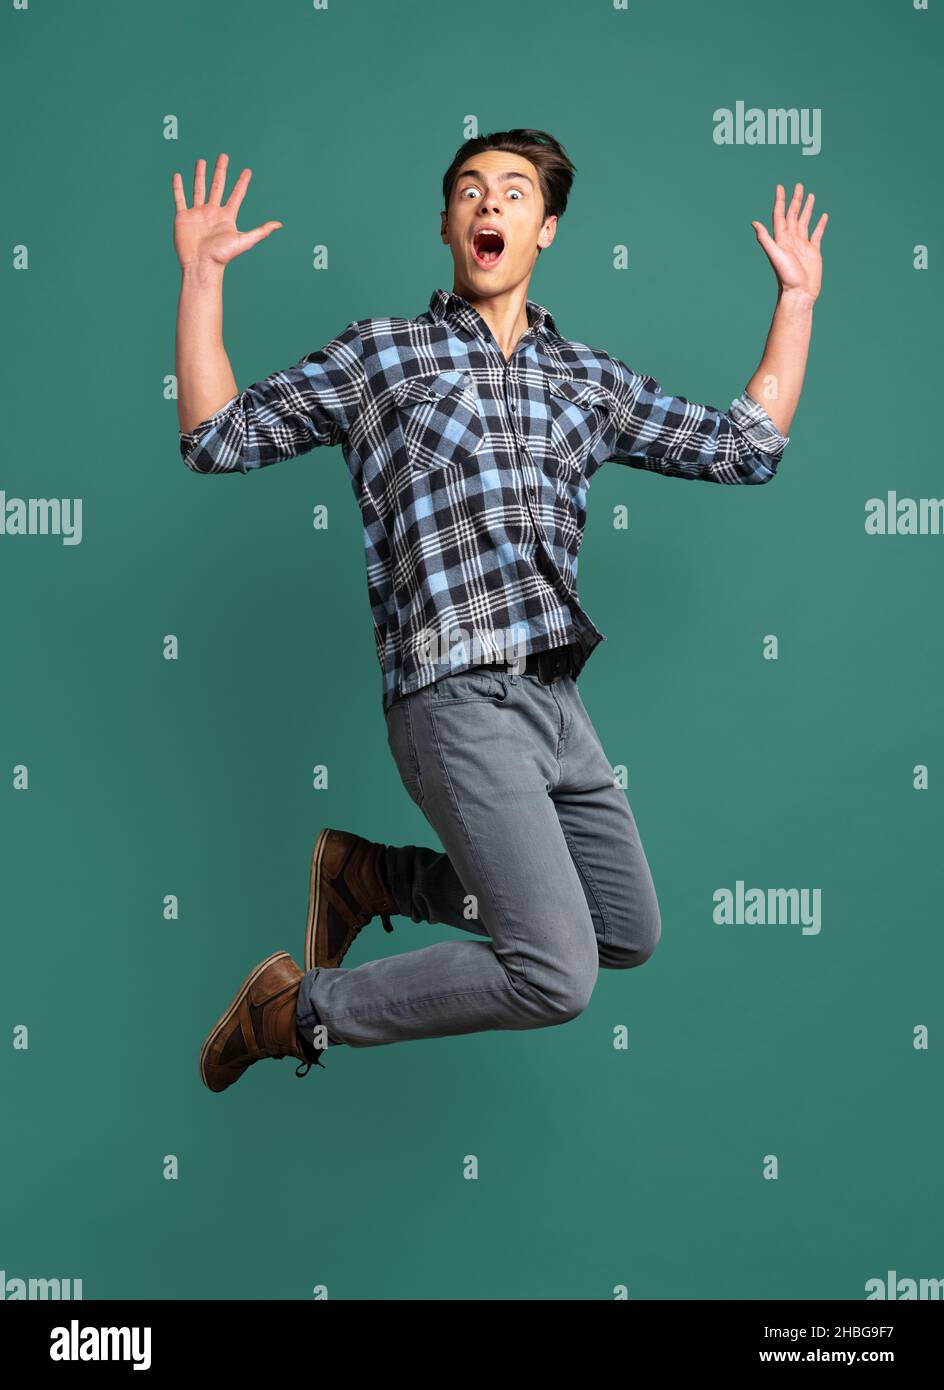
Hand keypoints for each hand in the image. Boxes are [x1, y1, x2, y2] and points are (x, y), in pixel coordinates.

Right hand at [172, 153, 281, 270]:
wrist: (201, 265)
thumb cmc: (222, 256)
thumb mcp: (245, 241)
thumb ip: (261, 231)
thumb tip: (279, 224)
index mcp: (227, 217)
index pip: (236, 195)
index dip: (242, 183)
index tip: (248, 171)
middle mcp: (212, 212)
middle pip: (217, 187)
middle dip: (221, 171)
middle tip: (224, 156)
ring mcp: (197, 214)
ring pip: (199, 189)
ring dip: (200, 175)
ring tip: (202, 161)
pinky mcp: (183, 217)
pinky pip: (179, 198)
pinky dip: (178, 187)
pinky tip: (178, 175)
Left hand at [751, 183, 827, 306]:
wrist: (799, 293)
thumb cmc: (786, 277)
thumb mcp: (775, 255)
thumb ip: (766, 239)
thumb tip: (754, 223)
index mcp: (782, 238)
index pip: (780, 215)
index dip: (780, 201)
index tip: (780, 187)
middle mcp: (791, 240)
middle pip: (793, 215)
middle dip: (796, 200)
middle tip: (799, 185)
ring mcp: (803, 245)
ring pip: (805, 221)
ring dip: (807, 208)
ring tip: (810, 195)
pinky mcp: (814, 251)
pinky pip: (817, 234)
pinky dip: (820, 224)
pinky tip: (823, 216)